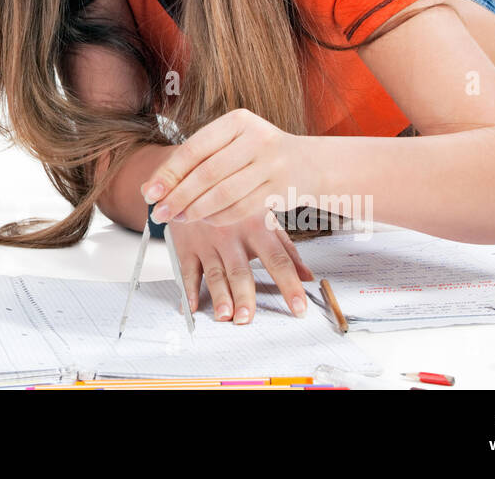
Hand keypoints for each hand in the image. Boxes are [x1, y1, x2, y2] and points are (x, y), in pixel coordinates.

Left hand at [142, 108, 315, 227]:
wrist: (308, 163)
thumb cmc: (257, 152)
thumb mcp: (230, 143)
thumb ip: (194, 160)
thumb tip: (150, 186)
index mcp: (238, 121)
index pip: (194, 149)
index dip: (169, 173)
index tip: (150, 192)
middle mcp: (257, 138)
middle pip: (207, 173)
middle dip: (178, 196)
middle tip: (159, 213)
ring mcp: (271, 164)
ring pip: (223, 194)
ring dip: (196, 210)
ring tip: (178, 218)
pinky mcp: (280, 190)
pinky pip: (241, 209)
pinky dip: (218, 217)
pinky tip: (204, 220)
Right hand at [168, 213, 314, 321]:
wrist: (195, 177)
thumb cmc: (235, 202)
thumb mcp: (264, 216)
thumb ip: (286, 248)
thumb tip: (308, 276)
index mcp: (257, 228)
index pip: (278, 260)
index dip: (290, 285)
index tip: (299, 307)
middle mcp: (232, 235)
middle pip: (240, 270)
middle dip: (244, 295)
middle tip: (247, 317)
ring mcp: (207, 241)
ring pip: (214, 271)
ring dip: (218, 294)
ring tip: (225, 314)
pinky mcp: (186, 245)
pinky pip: (186, 270)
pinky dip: (187, 289)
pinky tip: (191, 307)